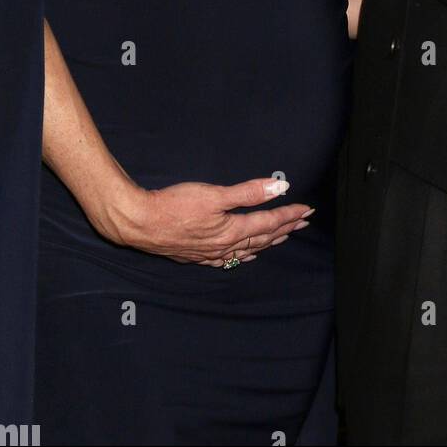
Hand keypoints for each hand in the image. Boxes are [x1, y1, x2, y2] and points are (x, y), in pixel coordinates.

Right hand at [100, 176, 313, 266]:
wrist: (140, 223)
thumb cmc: (174, 206)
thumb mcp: (215, 194)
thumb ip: (248, 192)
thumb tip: (279, 187)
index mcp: (232, 231)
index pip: (268, 222)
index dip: (289, 214)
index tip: (307, 209)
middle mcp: (225, 246)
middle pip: (262, 238)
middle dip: (285, 228)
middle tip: (303, 221)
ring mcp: (210, 253)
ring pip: (248, 250)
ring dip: (268, 241)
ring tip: (284, 236)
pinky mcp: (197, 254)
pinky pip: (229, 259)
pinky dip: (243, 256)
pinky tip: (246, 256)